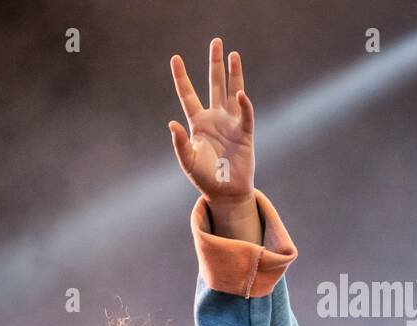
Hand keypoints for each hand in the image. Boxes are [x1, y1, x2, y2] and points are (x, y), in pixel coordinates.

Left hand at [167, 38, 255, 208]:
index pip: (188, 94)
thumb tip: (171, 123)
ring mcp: (231, 122)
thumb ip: (179, 143)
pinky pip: (245, 115)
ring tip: (233, 54)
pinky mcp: (245, 132)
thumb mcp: (187, 161)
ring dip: (234, 74)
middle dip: (215, 64)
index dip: (181, 77)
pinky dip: (244, 105)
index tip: (175, 58)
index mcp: (198, 123)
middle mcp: (215, 117)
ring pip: (233, 92)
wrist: (225, 193)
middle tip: (216, 42)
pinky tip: (241, 94)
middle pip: (215, 84)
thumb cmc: (204, 177)